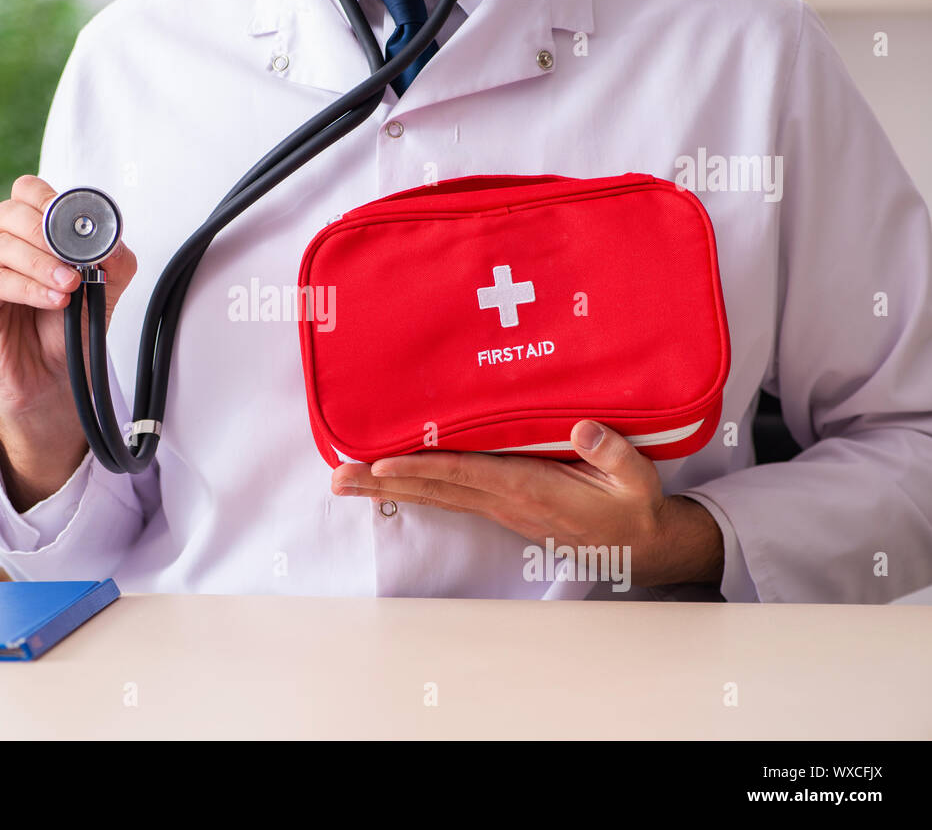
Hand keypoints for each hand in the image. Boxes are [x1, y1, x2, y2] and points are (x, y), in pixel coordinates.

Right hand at [0, 175, 137, 508]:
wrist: (56, 375)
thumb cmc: (72, 326)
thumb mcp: (106, 287)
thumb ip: (114, 258)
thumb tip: (111, 237)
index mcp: (31, 230)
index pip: (28, 190)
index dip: (49, 199)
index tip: (75, 222)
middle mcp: (2, 241)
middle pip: (10, 212)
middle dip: (47, 232)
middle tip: (75, 261)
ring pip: (0, 245)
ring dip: (40, 263)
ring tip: (69, 286)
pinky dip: (26, 287)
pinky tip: (53, 299)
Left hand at [331, 420, 723, 586]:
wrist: (637, 545)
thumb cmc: (633, 505)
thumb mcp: (637, 477)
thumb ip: (611, 452)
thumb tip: (582, 429)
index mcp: (531, 490)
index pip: (466, 475)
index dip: (423, 468)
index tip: (383, 463)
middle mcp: (504, 500)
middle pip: (434, 489)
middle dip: (383, 483)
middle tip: (337, 477)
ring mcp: (498, 506)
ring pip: (433, 495)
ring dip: (386, 488)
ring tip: (343, 479)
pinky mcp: (499, 504)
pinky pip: (447, 494)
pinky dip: (411, 486)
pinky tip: (386, 480)